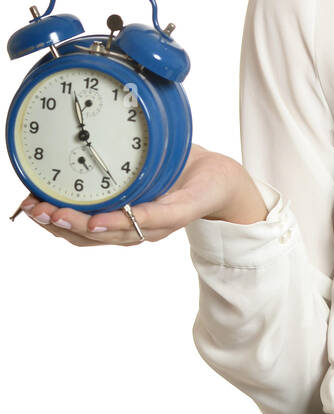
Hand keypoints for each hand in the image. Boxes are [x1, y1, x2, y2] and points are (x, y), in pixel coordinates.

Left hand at [13, 144, 266, 246]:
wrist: (219, 179)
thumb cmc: (206, 188)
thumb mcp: (188, 202)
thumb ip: (160, 215)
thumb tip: (128, 219)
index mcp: (150, 227)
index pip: (110, 231)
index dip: (86, 225)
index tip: (65, 214)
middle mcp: (134, 227)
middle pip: (90, 234)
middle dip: (61, 222)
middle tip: (38, 208)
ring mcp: (127, 220)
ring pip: (84, 231)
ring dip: (56, 221)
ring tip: (33, 207)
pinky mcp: (123, 207)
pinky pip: (88, 219)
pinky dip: (66, 213)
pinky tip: (48, 202)